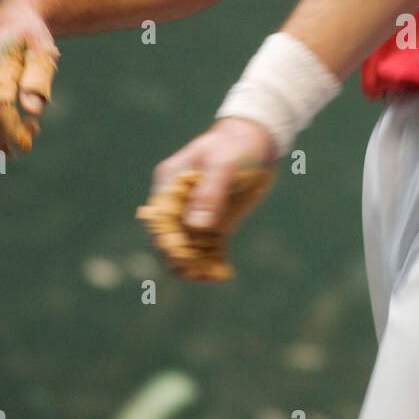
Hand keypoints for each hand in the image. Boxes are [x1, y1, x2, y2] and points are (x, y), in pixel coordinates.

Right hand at [0, 0, 58, 152]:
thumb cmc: (33, 34)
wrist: (13, 15)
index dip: (11, 129)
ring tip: (22, 139)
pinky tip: (12, 128)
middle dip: (2, 137)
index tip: (28, 144)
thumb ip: (39, 78)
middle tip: (29, 141)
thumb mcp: (43, 50)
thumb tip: (32, 111)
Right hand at [140, 117, 276, 280]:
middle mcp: (178, 203)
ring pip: (188, 249)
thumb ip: (210, 192)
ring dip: (197, 266)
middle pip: (169, 239)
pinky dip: (213, 263)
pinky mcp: (215, 223)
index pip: (159, 220)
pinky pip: (208, 249)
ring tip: (214, 277)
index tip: (183, 257)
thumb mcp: (224, 164)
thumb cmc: (237, 145)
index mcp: (169, 185)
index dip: (167, 241)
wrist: (258, 140)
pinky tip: (224, 274)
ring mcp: (196, 215)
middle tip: (200, 274)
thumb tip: (196, 226)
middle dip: (181, 259)